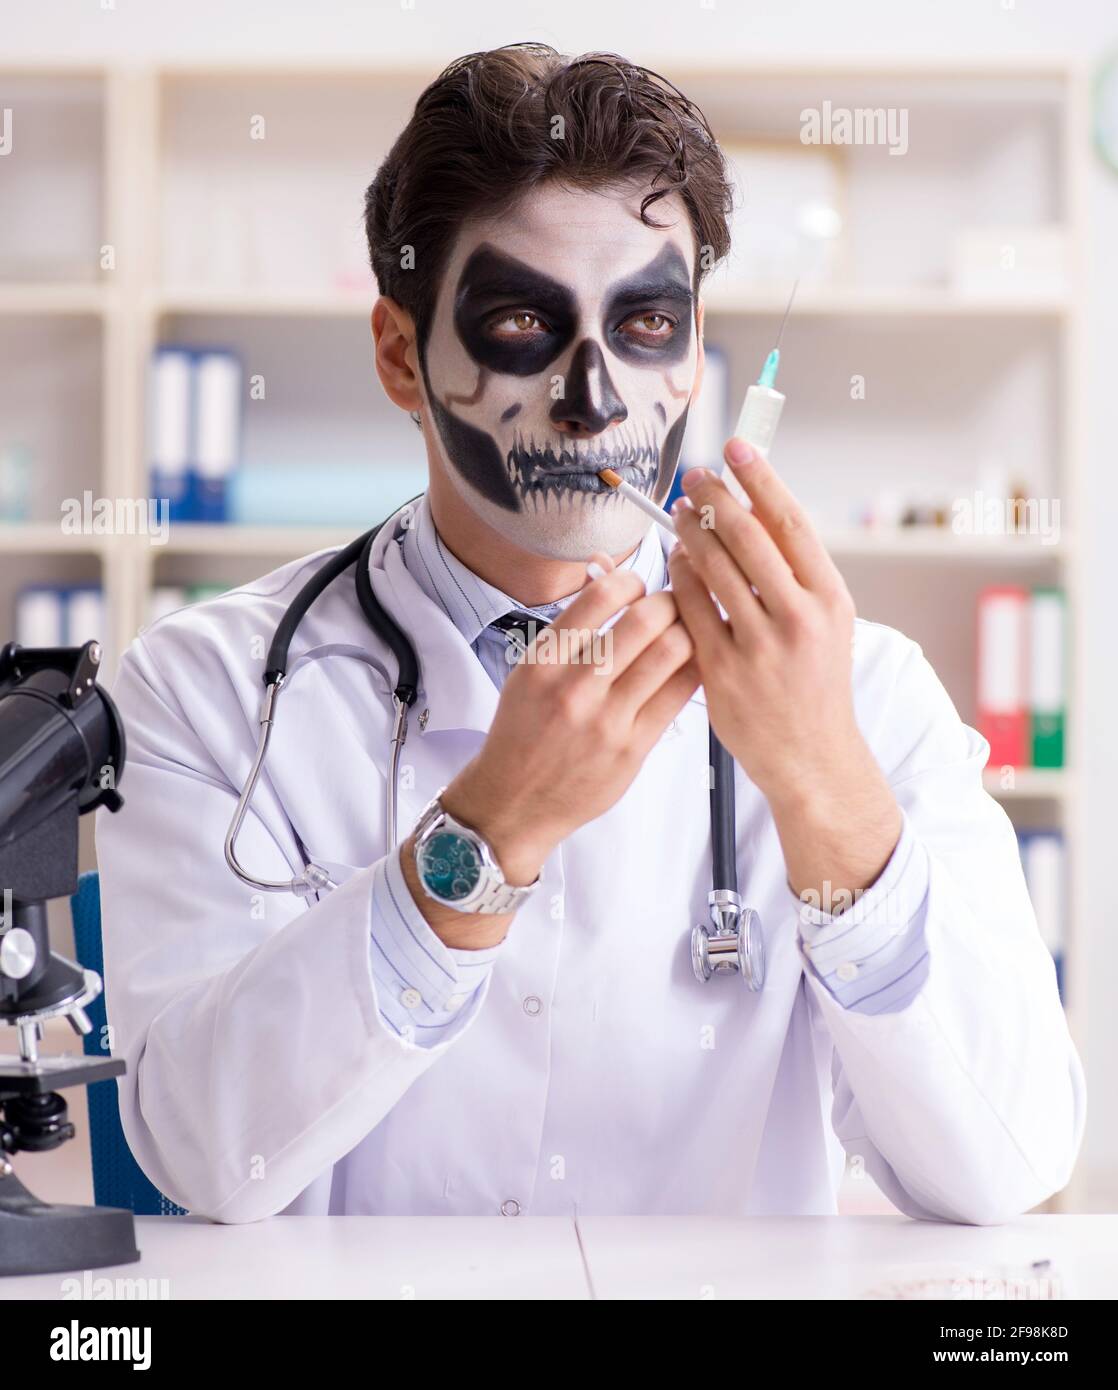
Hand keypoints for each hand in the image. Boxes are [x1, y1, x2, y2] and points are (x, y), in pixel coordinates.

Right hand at [443, 553, 699, 888]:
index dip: (631, 581)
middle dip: (670, 602)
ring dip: (687, 633)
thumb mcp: (529, 674)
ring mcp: (606, 720)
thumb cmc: (523, 735)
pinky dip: (692, 670)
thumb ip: (569, 631)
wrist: (514, 803)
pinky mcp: (632, 748)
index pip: (600, 596)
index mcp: (544, 662)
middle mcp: (574, 687)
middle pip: (646, 619)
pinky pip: (678, 694)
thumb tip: (607, 574)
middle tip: (672, 607)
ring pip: (670, 652)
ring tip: (684, 634)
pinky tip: (689, 666)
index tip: (637, 587)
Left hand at [667, 438, 900, 899]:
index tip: (738, 448)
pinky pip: (691, 610)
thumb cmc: (814, 681)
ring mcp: (761, 645)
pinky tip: (675, 561)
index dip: (761, 479)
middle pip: (748, 537)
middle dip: (716, 498)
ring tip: (680, 511)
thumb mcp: (826, 623)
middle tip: (694, 476)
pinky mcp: (724, 670)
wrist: (811, 754)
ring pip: (714, 569)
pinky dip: (679, 578)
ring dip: (691, 532)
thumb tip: (758, 511)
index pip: (791, 523)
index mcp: (830, 598)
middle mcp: (800, 617)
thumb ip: (796, 573)